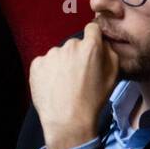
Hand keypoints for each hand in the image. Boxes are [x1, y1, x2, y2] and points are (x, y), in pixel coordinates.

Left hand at [29, 22, 119, 148]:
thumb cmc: (92, 100)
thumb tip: (103, 43)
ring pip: (58, 55)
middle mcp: (69, 46)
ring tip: (64, 84)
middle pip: (74, 45)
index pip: (92, 29)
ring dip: (62, 64)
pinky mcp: (36, 64)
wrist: (68, 120)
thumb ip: (110, 53)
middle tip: (78, 75)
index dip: (93, 38)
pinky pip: (44, 63)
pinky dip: (48, 72)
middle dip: (77, 56)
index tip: (91, 49)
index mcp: (90, 47)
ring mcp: (51, 54)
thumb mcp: (113, 76)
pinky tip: (53, 86)